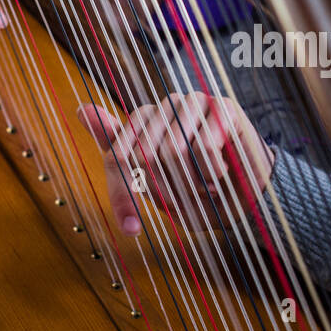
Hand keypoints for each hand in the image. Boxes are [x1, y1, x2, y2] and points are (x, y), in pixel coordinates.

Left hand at [78, 91, 274, 235]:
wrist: (248, 200)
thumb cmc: (197, 192)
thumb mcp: (152, 186)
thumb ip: (118, 153)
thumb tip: (81, 107)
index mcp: (142, 121)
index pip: (117, 155)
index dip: (124, 194)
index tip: (131, 228)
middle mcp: (165, 105)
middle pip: (146, 156)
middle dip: (166, 192)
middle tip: (187, 200)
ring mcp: (194, 102)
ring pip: (175, 151)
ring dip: (191, 185)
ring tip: (205, 189)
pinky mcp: (222, 107)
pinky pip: (205, 146)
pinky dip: (213, 173)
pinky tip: (222, 175)